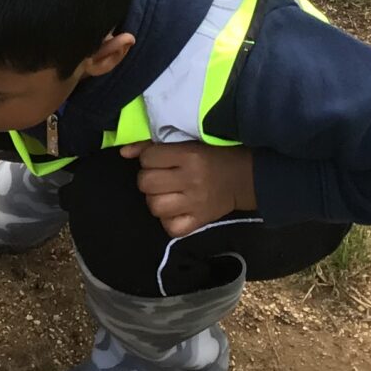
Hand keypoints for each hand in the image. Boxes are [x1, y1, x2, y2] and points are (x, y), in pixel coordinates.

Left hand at [120, 141, 256, 236]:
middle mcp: (191, 179)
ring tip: (166, 194)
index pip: (148, 158)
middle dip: (147, 179)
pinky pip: (171, 228)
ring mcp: (195, 203)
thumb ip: (154, 145)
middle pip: (146, 183)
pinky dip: (168, 221)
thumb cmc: (213, 155)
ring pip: (154, 206)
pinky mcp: (200, 221)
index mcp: (189, 155)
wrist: (246, 177)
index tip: (159, 160)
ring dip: (155, 200)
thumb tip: (124, 153)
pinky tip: (174, 210)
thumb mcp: (187, 142)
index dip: (148, 159)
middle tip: (160, 178)